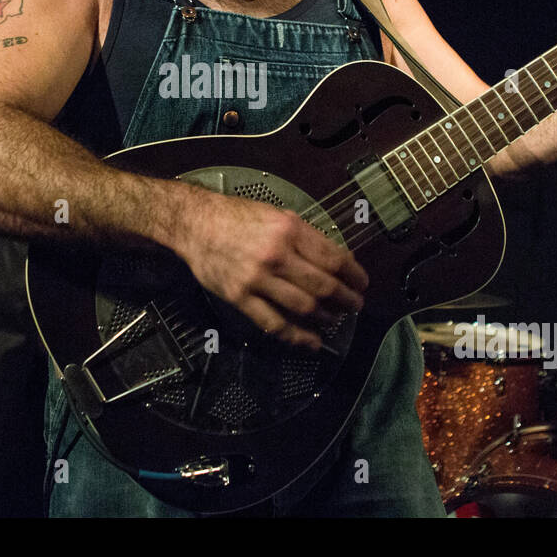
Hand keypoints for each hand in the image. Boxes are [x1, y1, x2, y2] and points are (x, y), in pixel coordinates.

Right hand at [174, 190, 368, 350]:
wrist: (195, 223)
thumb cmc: (235, 216)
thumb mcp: (277, 214)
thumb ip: (304, 236)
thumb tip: (334, 259)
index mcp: (289, 230)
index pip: (333, 258)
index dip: (354, 275)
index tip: (361, 283)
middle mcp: (276, 255)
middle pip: (324, 286)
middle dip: (346, 300)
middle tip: (355, 305)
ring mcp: (257, 278)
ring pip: (304, 307)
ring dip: (325, 317)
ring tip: (334, 319)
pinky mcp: (240, 297)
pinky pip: (274, 323)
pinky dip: (296, 336)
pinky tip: (310, 341)